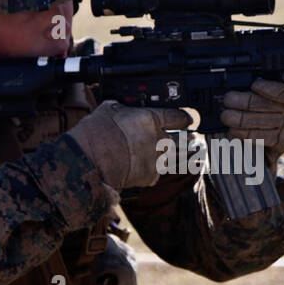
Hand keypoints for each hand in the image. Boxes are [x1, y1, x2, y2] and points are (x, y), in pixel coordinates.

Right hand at [67, 100, 191, 188]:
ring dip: (188, 155)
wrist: (88, 161)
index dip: (186, 117)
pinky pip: (161, 172)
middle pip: (186, 139)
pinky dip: (162, 169)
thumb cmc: (95, 133)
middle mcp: (158, 139)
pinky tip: (167, 167)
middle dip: (192, 139)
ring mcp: (156, 159)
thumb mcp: (109, 109)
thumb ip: (125, 109)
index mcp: (151, 119)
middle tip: (195, 138)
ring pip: (180, 157)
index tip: (189, 119)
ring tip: (194, 153)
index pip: (179, 117)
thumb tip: (124, 107)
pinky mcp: (151, 177)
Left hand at [220, 79, 283, 163]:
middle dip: (243, 102)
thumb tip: (237, 82)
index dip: (269, 88)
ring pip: (259, 122)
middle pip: (265, 105)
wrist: (281, 129)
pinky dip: (244, 133)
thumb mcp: (270, 91)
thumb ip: (257, 87)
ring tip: (225, 116)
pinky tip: (233, 130)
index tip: (254, 85)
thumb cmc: (271, 103)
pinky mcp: (281, 142)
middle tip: (228, 100)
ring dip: (239, 119)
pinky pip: (260, 137)